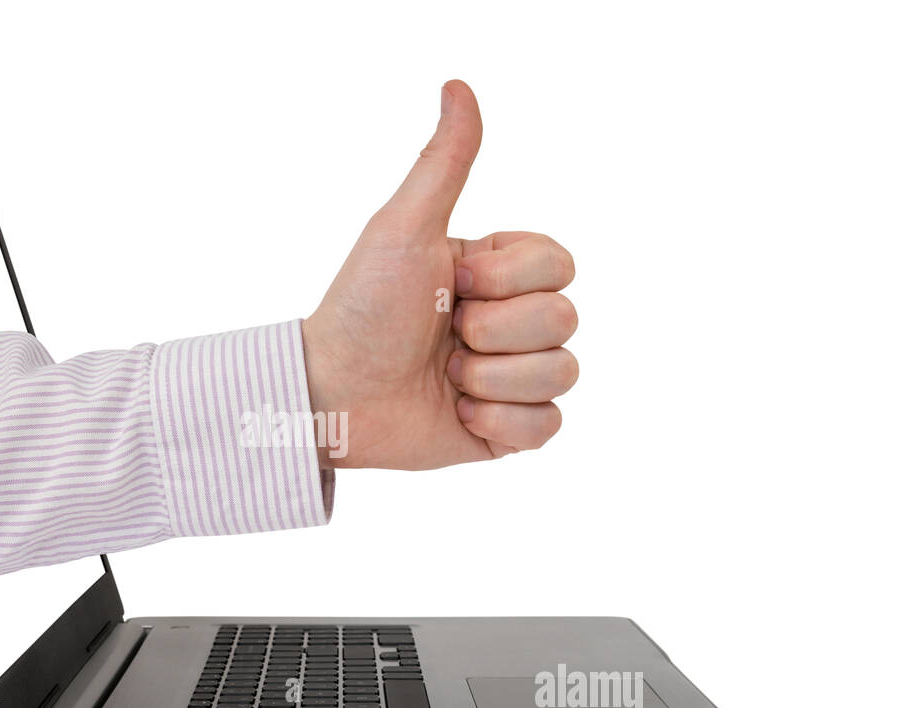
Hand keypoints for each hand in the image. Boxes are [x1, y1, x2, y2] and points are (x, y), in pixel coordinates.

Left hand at [302, 80, 577, 469]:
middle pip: (564, 319)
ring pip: (561, 372)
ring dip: (491, 378)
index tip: (452, 283)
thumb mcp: (403, 229)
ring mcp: (512, 378)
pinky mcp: (506, 432)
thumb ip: (443, 164)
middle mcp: (511, 322)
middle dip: (494, 330)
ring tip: (445, 378)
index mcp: (497, 272)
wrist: (333, 393)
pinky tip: (457, 414)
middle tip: (444, 335)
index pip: (560, 265)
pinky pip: (547, 426)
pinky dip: (498, 422)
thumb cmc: (361, 308)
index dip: (507, 279)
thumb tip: (458, 86)